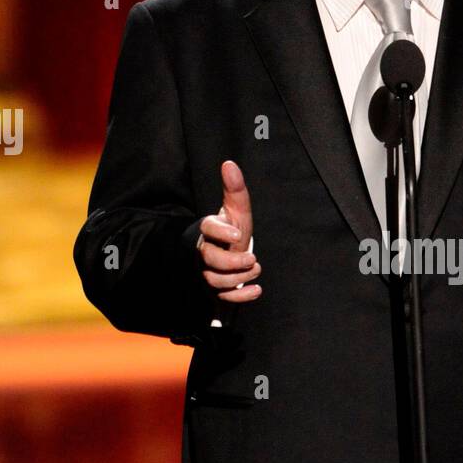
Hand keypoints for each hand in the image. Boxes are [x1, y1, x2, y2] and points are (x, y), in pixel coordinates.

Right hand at [196, 159, 260, 303]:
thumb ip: (235, 190)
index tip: (237, 235)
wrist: (227, 253)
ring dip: (238, 278)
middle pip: (209, 260)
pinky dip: (240, 297)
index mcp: (210, 231)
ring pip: (215, 280)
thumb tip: (229, 164)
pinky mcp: (217, 289)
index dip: (220, 232)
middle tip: (251, 258)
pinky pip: (223, 299)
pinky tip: (256, 290)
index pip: (206, 229)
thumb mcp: (237, 210)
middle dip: (231, 262)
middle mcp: (206, 253)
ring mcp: (209, 272)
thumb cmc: (232, 230)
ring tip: (255, 268)